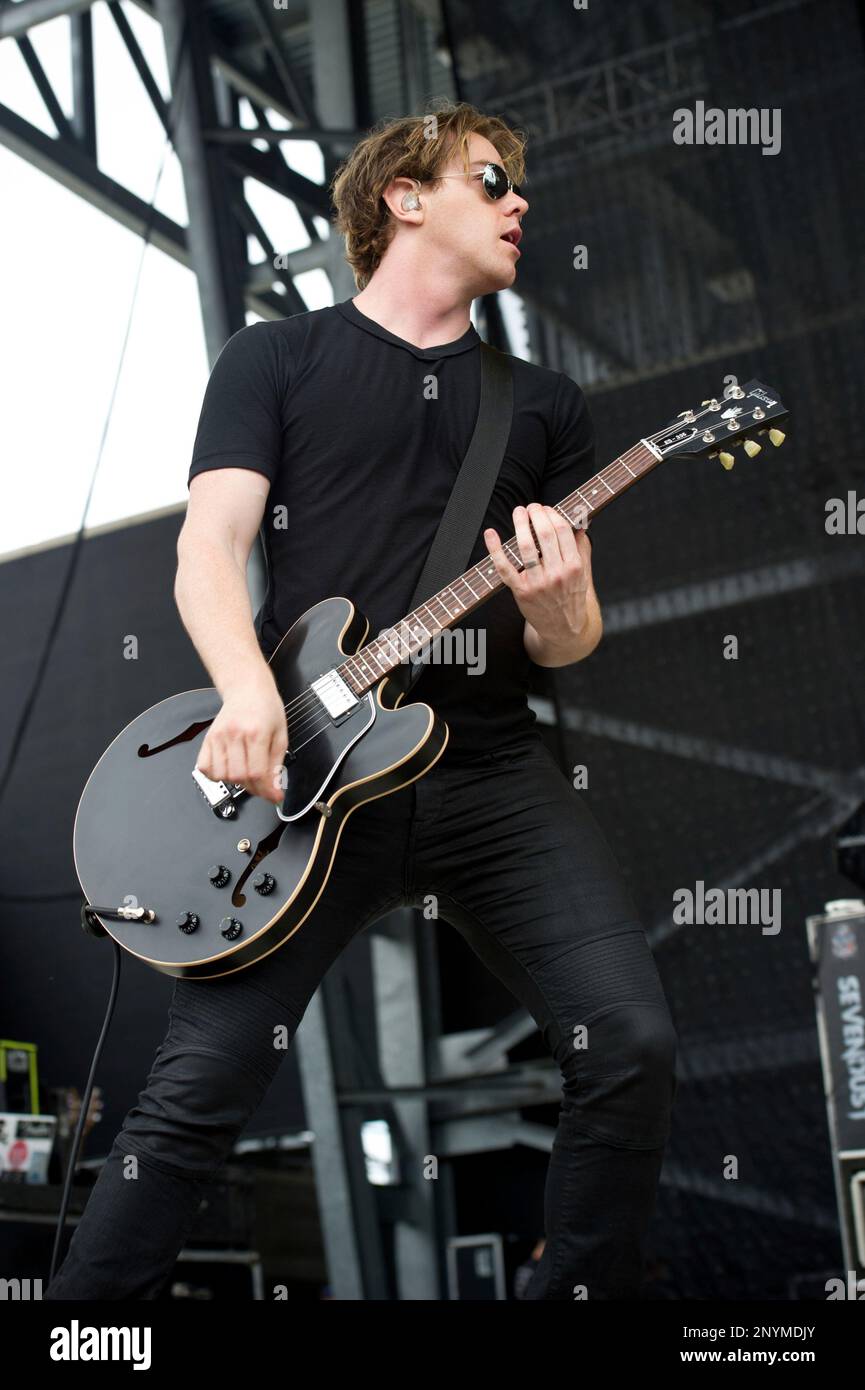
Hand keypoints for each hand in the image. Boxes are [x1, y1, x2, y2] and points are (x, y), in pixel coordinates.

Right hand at [197, 671, 287, 804]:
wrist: (247, 689)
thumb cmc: (266, 709)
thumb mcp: (280, 736)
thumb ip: (277, 766)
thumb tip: (275, 792)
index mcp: (256, 732)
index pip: (257, 772)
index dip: (266, 790)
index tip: (273, 795)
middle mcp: (234, 734)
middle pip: (238, 776)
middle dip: (253, 787)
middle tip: (261, 784)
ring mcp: (218, 737)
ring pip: (221, 775)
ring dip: (235, 782)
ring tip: (246, 773)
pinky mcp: (207, 739)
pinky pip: (205, 768)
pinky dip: (216, 774)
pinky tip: (228, 768)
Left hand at [484, 503, 591, 642]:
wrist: (564, 630)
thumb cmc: (572, 598)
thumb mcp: (584, 574)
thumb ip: (582, 549)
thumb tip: (579, 523)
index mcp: (574, 567)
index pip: (562, 531)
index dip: (552, 514)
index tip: (545, 508)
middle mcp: (557, 575)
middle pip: (544, 535)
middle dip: (536, 514)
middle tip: (530, 506)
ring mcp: (538, 584)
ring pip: (526, 547)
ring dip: (520, 524)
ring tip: (518, 512)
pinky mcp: (521, 592)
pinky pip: (504, 568)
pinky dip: (495, 549)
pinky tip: (490, 534)